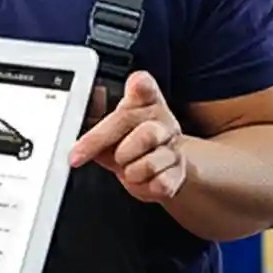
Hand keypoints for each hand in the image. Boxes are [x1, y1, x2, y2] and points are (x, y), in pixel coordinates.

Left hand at [69, 71, 187, 203]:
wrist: (155, 170)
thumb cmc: (128, 144)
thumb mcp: (110, 127)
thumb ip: (96, 114)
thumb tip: (94, 95)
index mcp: (144, 103)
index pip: (146, 87)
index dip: (142, 86)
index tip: (137, 85)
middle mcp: (162, 121)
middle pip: (145, 134)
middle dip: (120, 152)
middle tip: (113, 156)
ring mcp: (173, 146)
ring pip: (150, 163)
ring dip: (131, 171)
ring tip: (129, 167)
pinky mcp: (178, 172)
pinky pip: (159, 184)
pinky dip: (143, 187)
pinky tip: (142, 179)